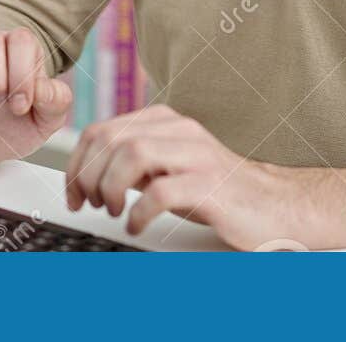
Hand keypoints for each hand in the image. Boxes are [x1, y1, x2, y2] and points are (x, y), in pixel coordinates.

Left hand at [63, 104, 343, 249]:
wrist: (272, 206)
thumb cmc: (217, 190)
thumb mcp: (168, 168)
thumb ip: (133, 162)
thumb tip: (87, 170)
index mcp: (165, 121)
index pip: (103, 130)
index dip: (77, 163)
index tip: (73, 192)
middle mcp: (180, 131)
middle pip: (111, 139)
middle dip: (88, 176)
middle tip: (90, 204)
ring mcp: (196, 155)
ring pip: (132, 154)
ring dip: (110, 187)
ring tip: (112, 211)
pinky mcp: (210, 185)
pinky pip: (160, 191)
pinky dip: (138, 212)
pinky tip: (136, 224)